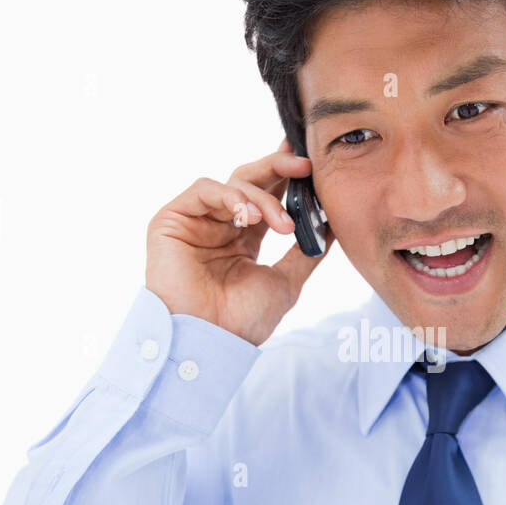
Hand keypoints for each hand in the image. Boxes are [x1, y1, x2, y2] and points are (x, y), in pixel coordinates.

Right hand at [145, 138, 333, 343]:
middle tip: (305, 166)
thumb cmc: (242, 321)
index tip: (310, 163)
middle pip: (251, 180)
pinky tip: (250, 216)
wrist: (209, 341)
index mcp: (245, 238)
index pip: (268, 195)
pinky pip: (204, 189)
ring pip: (233, 183)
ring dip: (262, 197)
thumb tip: (333, 225)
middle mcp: (221, 225)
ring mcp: (196, 220)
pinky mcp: (172, 219)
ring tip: (281, 224)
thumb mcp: (286, 282)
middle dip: (279, 168)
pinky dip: (231, 195)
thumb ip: (307, 252)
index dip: (287, 175)